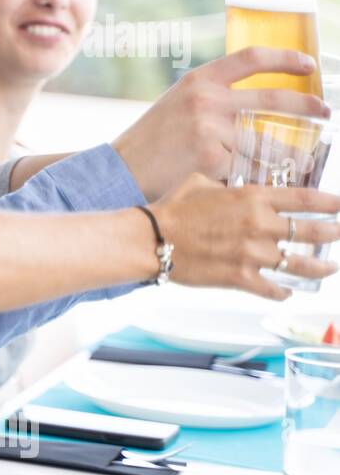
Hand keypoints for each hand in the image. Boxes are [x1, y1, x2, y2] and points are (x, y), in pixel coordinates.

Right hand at [112, 48, 329, 200]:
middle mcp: (206, 100)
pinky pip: (249, 169)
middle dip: (307, 107)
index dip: (286, 58)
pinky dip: (265, 177)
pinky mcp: (210, 160)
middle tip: (324, 113)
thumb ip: (213, 98)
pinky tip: (276, 183)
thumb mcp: (177, 104)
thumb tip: (258, 104)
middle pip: (272, 99)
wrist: (119, 169)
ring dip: (294, 152)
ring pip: (267, 141)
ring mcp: (209, 130)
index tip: (309, 65)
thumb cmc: (150, 141)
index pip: (252, 57)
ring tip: (306, 159)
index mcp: (199, 80)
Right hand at [148, 173, 339, 299]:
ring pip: (300, 264)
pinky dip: (283, 292)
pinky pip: (272, 289)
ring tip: (330, 268)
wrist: (153, 239)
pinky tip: (287, 292)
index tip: (339, 205)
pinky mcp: (240, 277)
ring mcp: (252, 253)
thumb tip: (230, 186)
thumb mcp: (200, 182)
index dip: (328, 202)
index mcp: (252, 198)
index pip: (304, 198)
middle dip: (333, 232)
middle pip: (311, 231)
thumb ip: (224, 184)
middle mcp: (259, 225)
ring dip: (320, 268)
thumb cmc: (172, 210)